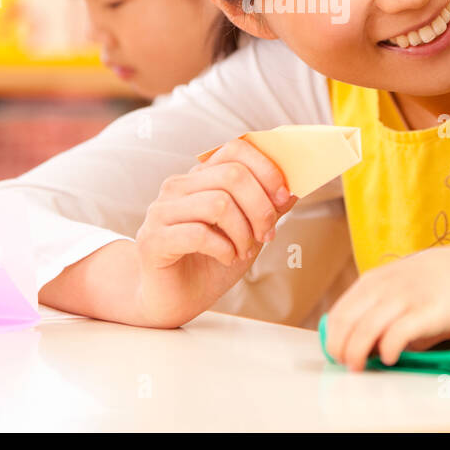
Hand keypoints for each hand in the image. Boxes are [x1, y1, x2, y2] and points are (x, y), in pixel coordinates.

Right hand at [134, 137, 291, 326]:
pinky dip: (223, 249)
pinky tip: (226, 259)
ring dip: (243, 233)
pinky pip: (199, 233)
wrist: (173, 300)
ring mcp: (162, 211)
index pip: (236, 149)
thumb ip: (266, 206)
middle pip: (232, 175)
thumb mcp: (247, 231)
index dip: (267, 169)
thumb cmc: (210, 262)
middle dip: (260, 208)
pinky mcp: (153, 239)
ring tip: (243, 251)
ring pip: (219, 203)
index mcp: (200, 177)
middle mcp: (178, 187)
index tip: (284, 197)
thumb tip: (295, 187)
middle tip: (266, 235)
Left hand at [323, 244, 449, 370]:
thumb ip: (378, 315)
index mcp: (371, 283)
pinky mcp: (426, 311)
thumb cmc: (429, 287)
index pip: (338, 314)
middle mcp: (383, 288)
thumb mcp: (395, 292)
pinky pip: (398, 332)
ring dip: (357, 352)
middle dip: (340, 349)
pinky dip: (388, 349)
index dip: (332, 340)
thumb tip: (361, 349)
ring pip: (366, 328)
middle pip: (346, 322)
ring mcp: (404, 298)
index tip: (337, 357)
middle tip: (347, 365)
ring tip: (360, 366)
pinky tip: (389, 358)